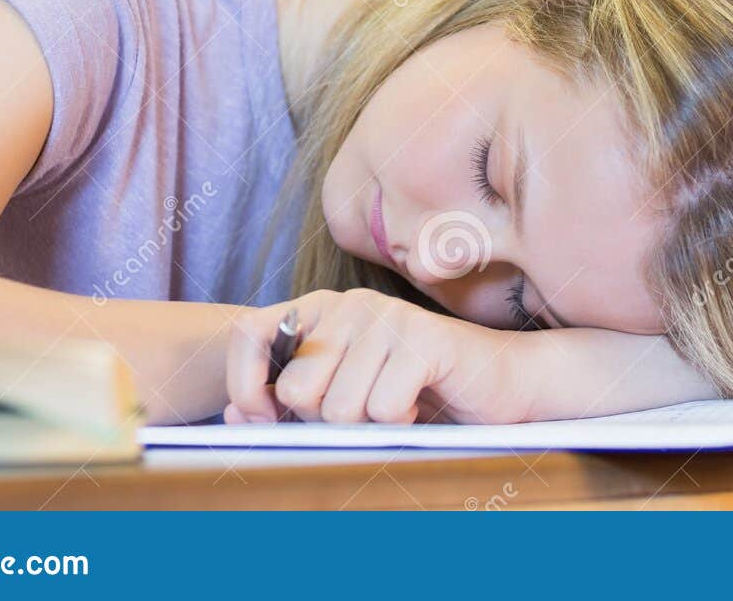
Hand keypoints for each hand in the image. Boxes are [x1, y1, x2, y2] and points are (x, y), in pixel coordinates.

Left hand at [223, 288, 534, 425]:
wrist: (498, 382)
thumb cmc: (415, 392)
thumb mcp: (341, 397)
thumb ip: (287, 403)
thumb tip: (235, 417)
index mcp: (320, 311)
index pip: (248, 332)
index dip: (244, 383)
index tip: (263, 417)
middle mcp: (349, 305)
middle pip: (298, 388)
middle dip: (326, 420)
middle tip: (362, 411)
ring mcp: (387, 318)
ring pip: (340, 408)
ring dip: (369, 426)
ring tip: (395, 405)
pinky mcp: (424, 340)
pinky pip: (382, 410)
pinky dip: (401, 423)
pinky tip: (419, 403)